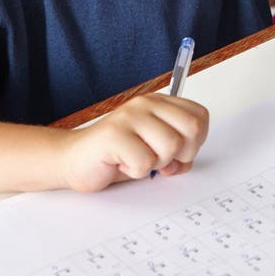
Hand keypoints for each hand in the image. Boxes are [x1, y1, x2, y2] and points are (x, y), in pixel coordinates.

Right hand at [61, 94, 208, 192]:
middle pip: (192, 128)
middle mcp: (145, 104)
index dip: (196, 142)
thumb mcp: (154, 148)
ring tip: (136, 159)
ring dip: (156, 164)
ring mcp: (129, 117)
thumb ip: (177, 149)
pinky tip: (121, 163)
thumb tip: (187, 157)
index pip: (200, 116)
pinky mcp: (114, 135)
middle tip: (159, 160)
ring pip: (171, 146)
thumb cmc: (115, 155)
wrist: (74, 159)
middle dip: (182, 154)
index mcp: (158, 103)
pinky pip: (145, 162)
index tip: (178, 153)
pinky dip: (136, 172)